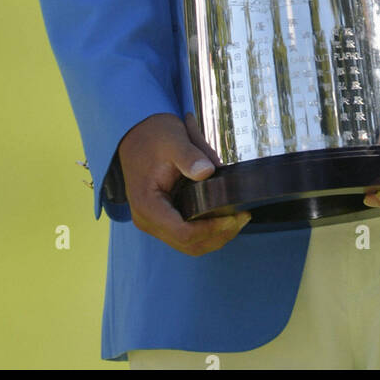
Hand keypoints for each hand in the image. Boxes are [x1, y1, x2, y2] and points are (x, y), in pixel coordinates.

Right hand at [117, 112, 250, 255]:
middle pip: (188, 243)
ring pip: (189, 244)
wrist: (136, 135)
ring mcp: (154, 221)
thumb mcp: (173, 140)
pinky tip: (224, 216)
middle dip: (218, 235)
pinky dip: (206, 230)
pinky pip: (186, 234)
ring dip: (215, 236)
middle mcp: (147, 220)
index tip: (233, 216)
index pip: (183, 232)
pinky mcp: (162, 218)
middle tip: (243, 217)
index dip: (211, 228)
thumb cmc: (154, 136)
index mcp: (148, 205)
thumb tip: (208, 171)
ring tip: (239, 219)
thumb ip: (190, 156)